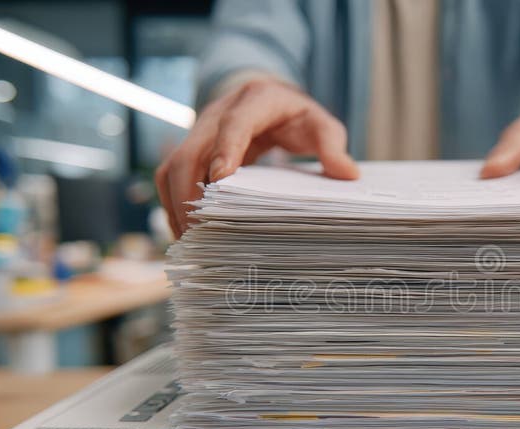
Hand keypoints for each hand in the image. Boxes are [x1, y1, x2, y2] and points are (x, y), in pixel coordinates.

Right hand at [154, 78, 358, 235]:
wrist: (268, 98)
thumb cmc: (296, 116)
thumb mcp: (320, 124)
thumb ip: (332, 145)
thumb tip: (347, 174)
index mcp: (254, 101)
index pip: (233, 124)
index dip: (225, 150)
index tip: (219, 179)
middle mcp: (219, 113)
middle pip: (190, 151)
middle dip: (189, 192)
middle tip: (199, 231)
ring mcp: (200, 132)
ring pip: (173, 166)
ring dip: (176, 202)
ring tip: (190, 239)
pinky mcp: (192, 150)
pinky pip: (172, 176)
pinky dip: (174, 203)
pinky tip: (186, 231)